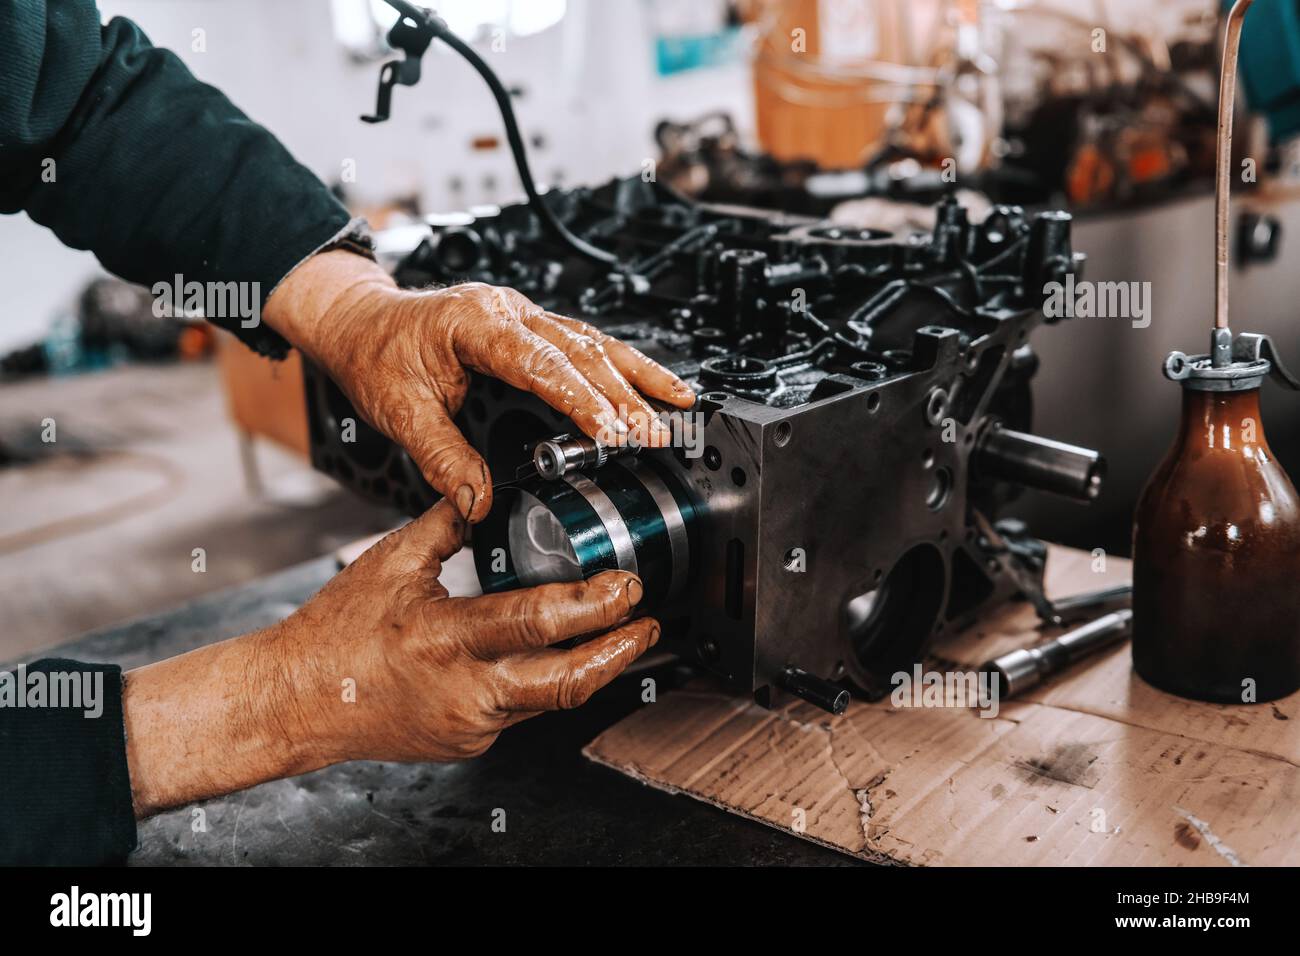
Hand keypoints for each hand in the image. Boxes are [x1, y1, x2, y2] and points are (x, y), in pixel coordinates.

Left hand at [264, 251, 696, 521]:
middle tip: (655, 434)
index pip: (540, 361)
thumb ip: (441, 457)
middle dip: (623, 395)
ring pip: (593, 342)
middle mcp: (507, 312)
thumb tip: (478, 502)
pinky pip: (586, 344)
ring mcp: (523, 316)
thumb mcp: (399, 409)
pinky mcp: (531, 328)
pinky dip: (623, 367)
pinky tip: (654, 385)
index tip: (612, 432)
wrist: (360, 321)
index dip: (581, 398)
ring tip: (677, 406)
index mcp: (474, 322)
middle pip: (580, 350)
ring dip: (636, 376)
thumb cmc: (375, 353)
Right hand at [286, 500, 657, 762]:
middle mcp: (465, 689)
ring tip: (626, 639)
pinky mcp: (470, 741)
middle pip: (565, 682)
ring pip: (551, 699)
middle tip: (649, 622)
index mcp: (444, 637)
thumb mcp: (390, 563)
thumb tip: (483, 490)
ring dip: (595, 669)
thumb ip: (446, 523)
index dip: (592, 607)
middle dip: (618, 651)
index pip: (536, 623)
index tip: (626, 587)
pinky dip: (548, 683)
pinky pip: (522, 711)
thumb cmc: (336, 634)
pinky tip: (563, 659)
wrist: (298, 701)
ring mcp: (471, 723)